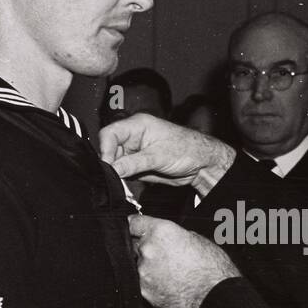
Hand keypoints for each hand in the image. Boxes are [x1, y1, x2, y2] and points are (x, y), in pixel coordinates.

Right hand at [100, 112, 234, 195]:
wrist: (202, 164)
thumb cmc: (187, 149)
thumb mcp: (157, 156)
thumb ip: (132, 163)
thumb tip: (112, 168)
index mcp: (137, 125)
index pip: (110, 134)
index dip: (105, 150)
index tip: (107, 166)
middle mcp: (134, 137)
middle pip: (110, 149)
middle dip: (111, 164)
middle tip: (114, 177)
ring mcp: (135, 152)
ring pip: (115, 162)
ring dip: (117, 173)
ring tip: (125, 180)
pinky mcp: (138, 165)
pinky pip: (124, 172)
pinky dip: (124, 179)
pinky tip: (129, 182)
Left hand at [129, 213, 239, 307]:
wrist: (214, 293)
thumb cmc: (211, 267)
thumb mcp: (196, 239)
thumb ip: (173, 235)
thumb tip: (167, 238)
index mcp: (160, 232)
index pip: (134, 224)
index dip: (138, 227)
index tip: (137, 230)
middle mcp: (148, 249)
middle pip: (135, 245)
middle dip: (147, 249)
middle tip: (166, 256)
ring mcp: (144, 271)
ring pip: (139, 265)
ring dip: (150, 267)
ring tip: (171, 272)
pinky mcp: (144, 290)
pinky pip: (143, 283)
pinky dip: (153, 283)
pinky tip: (169, 283)